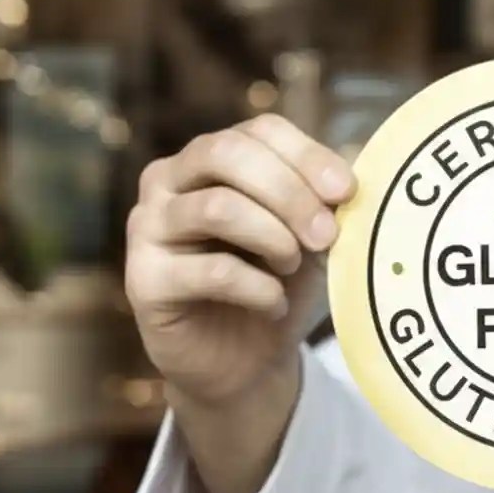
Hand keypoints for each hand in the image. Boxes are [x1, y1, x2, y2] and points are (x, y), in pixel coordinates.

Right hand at [125, 114, 356, 404]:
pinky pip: (213, 271)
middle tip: (327, 236)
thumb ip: (322, 202)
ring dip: (273, 239)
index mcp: (211, 157)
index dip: (308, 156)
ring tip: (292, 268)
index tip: (347, 193)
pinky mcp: (144, 280)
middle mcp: (168, 179)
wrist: (245, 362)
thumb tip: (349, 181)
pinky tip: (274, 305)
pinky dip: (259, 290)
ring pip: (217, 207)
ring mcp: (148, 227)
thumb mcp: (309, 235)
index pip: (260, 130)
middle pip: (227, 153)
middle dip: (290, 193)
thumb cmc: (278, 284)